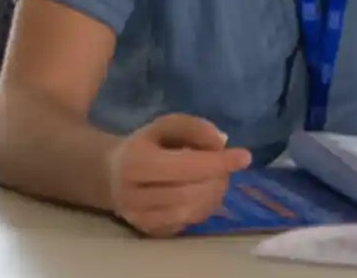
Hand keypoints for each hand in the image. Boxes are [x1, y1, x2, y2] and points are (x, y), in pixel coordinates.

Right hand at [105, 113, 251, 236]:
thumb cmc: (146, 145)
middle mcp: (133, 196)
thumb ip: (194, 127)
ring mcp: (140, 219)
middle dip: (218, 178)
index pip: (184, 167)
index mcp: (135, 163)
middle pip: (191, 192)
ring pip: (192, 211)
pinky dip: (205, 206)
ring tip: (214, 176)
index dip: (217, 162)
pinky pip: (190, 223)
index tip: (244, 157)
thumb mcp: (166, 125)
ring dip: (215, 192)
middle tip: (226, 165)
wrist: (112, 175)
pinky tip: (202, 191)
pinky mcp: (150, 232)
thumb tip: (221, 143)